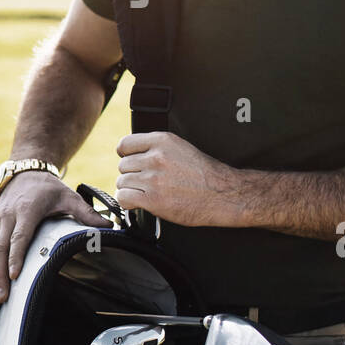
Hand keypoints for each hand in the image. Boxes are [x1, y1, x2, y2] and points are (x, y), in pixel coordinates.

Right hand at [0, 170, 106, 308]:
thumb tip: (109, 227)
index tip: (14, 276)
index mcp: (26, 210)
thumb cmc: (47, 188)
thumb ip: (86, 213)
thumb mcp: (69, 197)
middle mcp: (6, 217)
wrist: (25, 172)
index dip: (15, 257)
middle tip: (3, 298)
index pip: (19, 237)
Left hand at [114, 131, 243, 227]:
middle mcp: (156, 157)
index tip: (130, 162)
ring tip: (145, 193)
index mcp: (162, 141)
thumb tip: (132, 155)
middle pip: (123, 165)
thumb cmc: (204, 174)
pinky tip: (139, 203)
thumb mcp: (181, 148)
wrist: (222, 194)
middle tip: (145, 183)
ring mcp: (153, 178)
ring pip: (122, 182)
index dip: (125, 155)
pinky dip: (128, 202)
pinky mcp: (153, 199)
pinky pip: (124, 198)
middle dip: (131, 175)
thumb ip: (157, 148)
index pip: (125, 144)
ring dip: (130, 189)